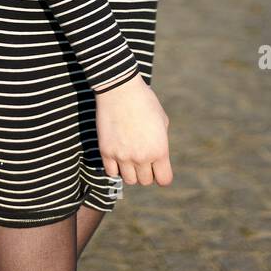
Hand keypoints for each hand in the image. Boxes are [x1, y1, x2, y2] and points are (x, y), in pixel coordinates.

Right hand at [95, 73, 172, 188]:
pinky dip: (115, 168)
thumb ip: (161, 142)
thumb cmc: (145, 101)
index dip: (162, 175)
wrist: (120, 89)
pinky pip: (111, 173)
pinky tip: (117, 155)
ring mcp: (123, 156)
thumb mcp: (162, 120)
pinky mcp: (106, 152)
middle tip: (142, 159)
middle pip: (145, 181)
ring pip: (129, 180)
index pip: (164, 180)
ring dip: (130, 172)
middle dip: (146, 172)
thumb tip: (157, 157)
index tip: (158, 168)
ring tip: (129, 158)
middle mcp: (142, 157)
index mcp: (159, 150)